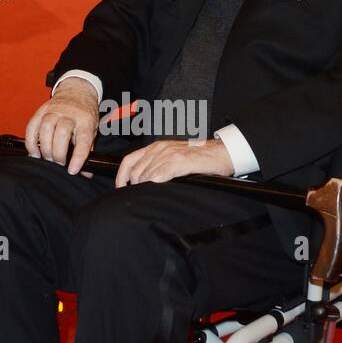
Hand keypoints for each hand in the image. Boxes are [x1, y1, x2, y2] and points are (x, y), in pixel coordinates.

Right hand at [24, 78, 99, 174]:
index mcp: (85, 120)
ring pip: (45, 129)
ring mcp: (53, 111)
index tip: (72, 170)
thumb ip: (88, 151)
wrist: (76, 92)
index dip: (78, 157)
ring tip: (47, 159)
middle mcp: (69, 114)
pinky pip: (31, 127)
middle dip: (58, 153)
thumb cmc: (84, 115)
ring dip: (45, 149)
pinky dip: (31, 142)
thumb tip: (86, 173)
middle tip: (59, 163)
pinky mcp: (41, 111)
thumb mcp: (92, 130)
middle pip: (62, 133)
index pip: (83, 139)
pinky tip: (34, 153)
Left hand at [115, 138, 232, 187]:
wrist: (221, 153)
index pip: (129, 160)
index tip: (120, 188)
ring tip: (153, 195)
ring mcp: (169, 154)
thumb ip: (158, 164)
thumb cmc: (199, 158)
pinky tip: (159, 190)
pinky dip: (155, 184)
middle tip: (142, 195)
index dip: (121, 176)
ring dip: (146, 187)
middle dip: (136, 186)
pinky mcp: (179, 162)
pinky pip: (159, 175)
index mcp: (156, 147)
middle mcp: (159, 148)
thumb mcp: (173, 157)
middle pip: (136, 171)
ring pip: (146, 175)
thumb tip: (143, 181)